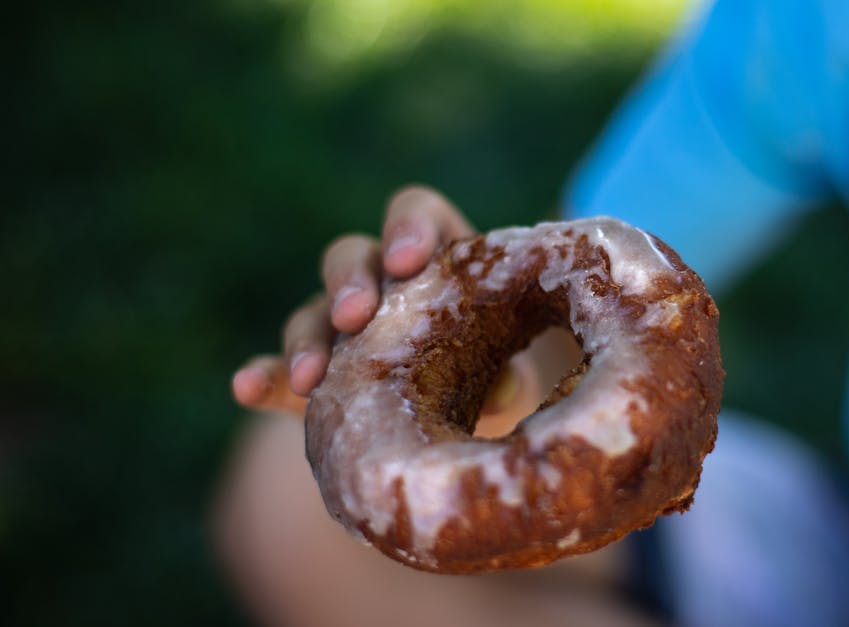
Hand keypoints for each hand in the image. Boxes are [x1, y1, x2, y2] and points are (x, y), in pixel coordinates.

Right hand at [231, 186, 535, 426]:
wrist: (476, 417)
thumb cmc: (500, 374)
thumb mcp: (511, 374)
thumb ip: (506, 373)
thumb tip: (506, 386)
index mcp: (441, 256)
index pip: (416, 213)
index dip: (408, 227)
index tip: (408, 261)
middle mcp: (383, 281)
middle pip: (350, 256)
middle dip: (349, 283)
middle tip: (355, 317)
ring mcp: (341, 327)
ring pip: (312, 313)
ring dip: (307, 340)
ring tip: (310, 378)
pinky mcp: (314, 375)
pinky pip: (279, 372)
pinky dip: (262, 378)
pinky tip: (246, 389)